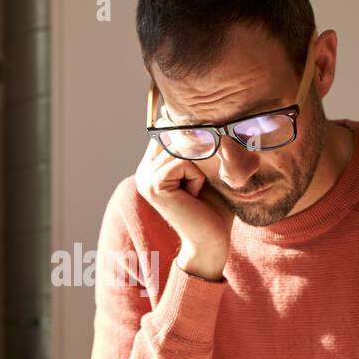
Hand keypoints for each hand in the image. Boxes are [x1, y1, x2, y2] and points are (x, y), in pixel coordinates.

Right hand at [134, 136, 233, 281]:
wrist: (211, 241)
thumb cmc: (214, 207)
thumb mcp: (206, 169)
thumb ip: (198, 145)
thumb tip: (199, 117)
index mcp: (153, 165)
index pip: (170, 130)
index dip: (193, 140)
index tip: (204, 164)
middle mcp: (144, 170)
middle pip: (176, 135)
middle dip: (199, 154)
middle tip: (202, 183)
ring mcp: (145, 177)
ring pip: (181, 148)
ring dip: (199, 167)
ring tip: (197, 191)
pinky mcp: (153, 185)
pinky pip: (182, 161)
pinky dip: (197, 177)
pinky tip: (194, 195)